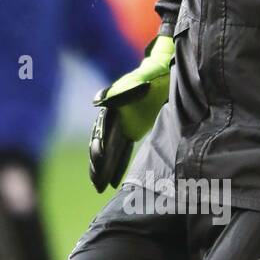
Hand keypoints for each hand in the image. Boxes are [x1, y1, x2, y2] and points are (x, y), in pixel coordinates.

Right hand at [88, 35, 174, 190]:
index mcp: (114, 102)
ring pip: (109, 150)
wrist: (163, 71)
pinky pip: (121, 152)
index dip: (100, 140)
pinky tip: (112, 184)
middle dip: (98, 161)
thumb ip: (129, 86)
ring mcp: (121, 124)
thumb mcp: (144, 77)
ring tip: (98, 187)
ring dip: (103, 168)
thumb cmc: (155, 73)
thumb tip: (99, 100)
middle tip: (96, 180)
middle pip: (102, 141)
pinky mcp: (130, 131)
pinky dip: (117, 167)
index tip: (98, 155)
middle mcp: (114, 114)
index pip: (104, 124)